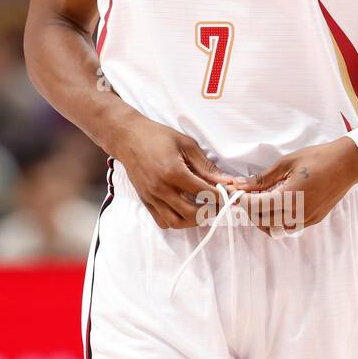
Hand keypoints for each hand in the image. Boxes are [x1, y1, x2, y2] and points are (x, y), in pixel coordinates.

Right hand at [103, 110, 235, 228]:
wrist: (127, 137)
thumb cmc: (157, 136)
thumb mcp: (186, 144)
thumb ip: (206, 166)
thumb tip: (226, 181)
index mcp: (173, 172)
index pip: (204, 193)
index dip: (221, 196)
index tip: (229, 194)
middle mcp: (161, 188)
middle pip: (192, 214)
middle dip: (210, 211)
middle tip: (218, 203)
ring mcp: (151, 197)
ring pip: (176, 223)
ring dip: (193, 220)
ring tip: (202, 209)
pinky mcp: (145, 200)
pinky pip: (162, 221)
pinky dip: (176, 221)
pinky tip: (183, 209)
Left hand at [230, 137, 357, 236]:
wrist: (347, 164)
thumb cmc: (317, 158)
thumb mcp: (286, 164)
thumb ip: (261, 179)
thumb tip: (239, 185)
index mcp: (291, 196)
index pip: (257, 207)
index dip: (242, 201)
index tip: (234, 193)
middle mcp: (299, 213)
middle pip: (263, 221)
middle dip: (249, 210)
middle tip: (244, 195)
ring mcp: (307, 219)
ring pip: (275, 228)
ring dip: (262, 218)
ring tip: (259, 200)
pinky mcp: (313, 220)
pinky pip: (288, 227)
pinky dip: (276, 220)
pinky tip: (275, 204)